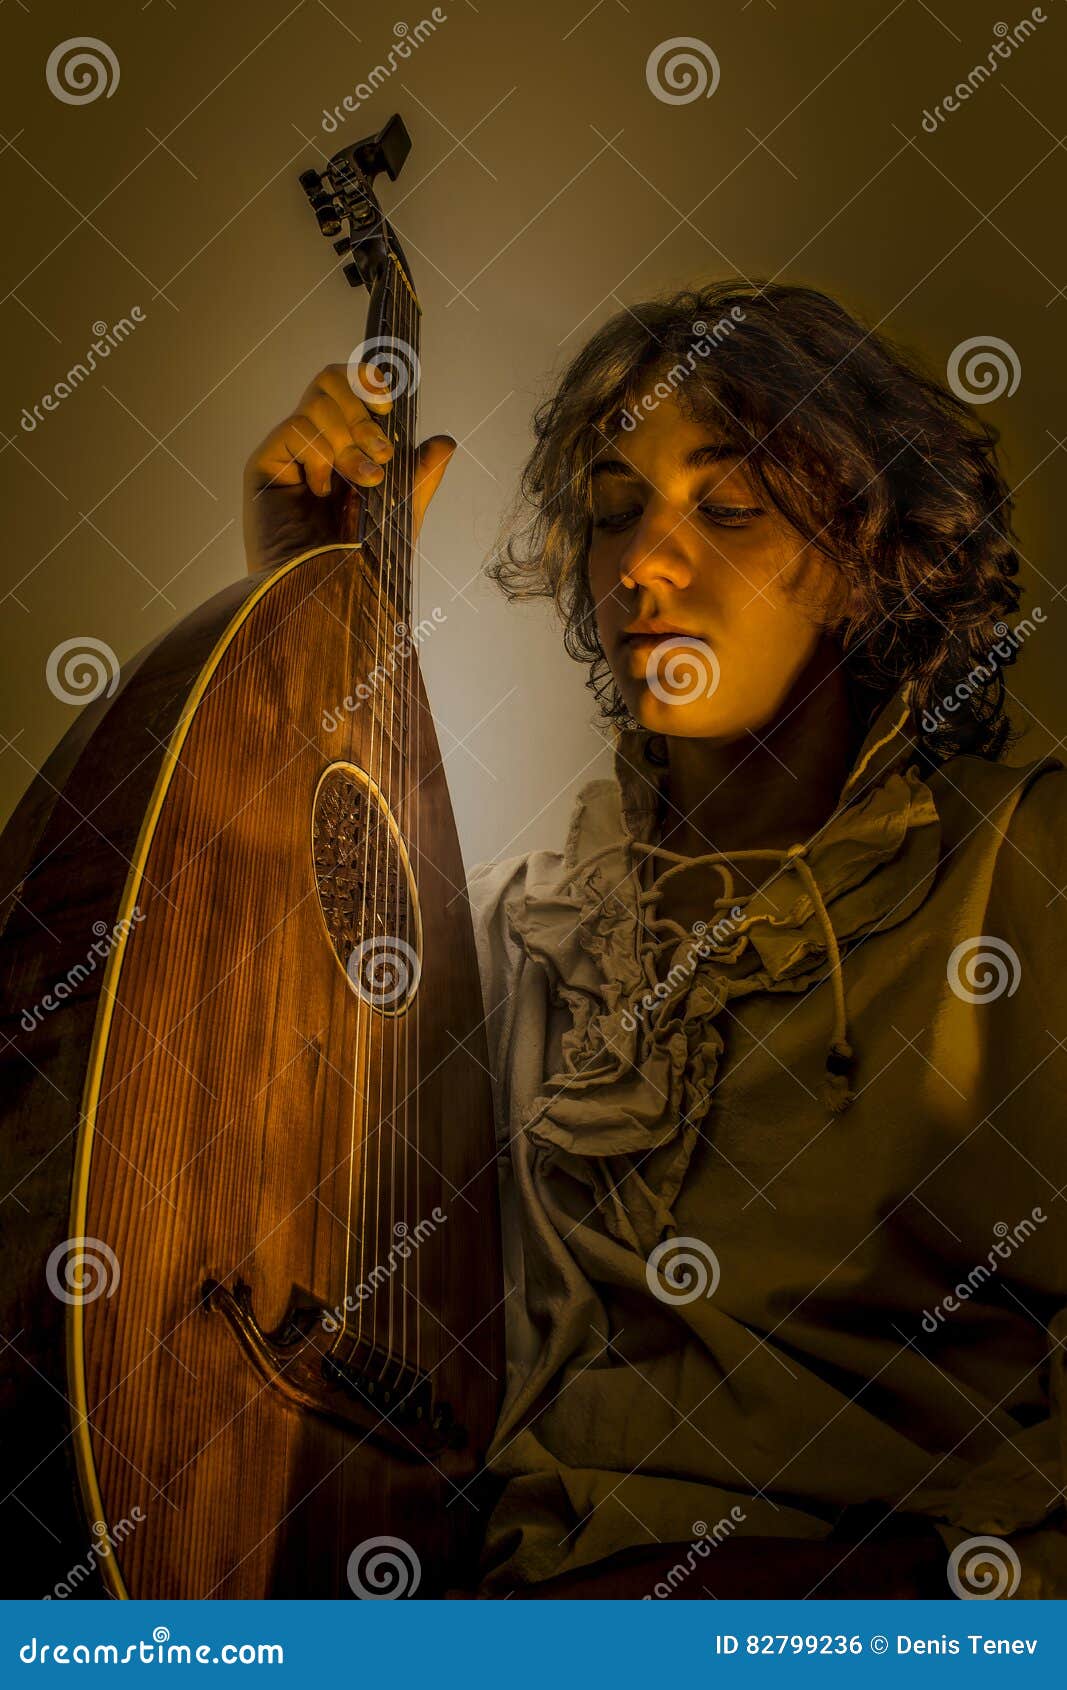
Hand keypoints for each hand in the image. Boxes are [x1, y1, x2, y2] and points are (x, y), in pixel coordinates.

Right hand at [243, 361, 455, 573]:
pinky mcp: (265, 466)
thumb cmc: (358, 566)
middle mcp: (314, 447)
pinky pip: (297, 426)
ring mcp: (289, 454)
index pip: (351, 391)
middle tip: (381, 455)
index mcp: (344, 452)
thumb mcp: (402, 516)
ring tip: (361, 481)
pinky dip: (320, 453)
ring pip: (316, 400)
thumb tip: (444, 443)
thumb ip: (420, 477)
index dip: (368, 382)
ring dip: (349, 440)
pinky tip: (323, 490)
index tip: (389, 401)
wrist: (328, 596)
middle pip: (330, 381)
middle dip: (363, 413)